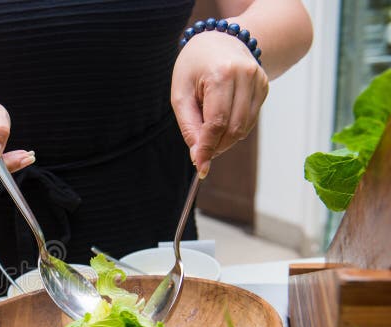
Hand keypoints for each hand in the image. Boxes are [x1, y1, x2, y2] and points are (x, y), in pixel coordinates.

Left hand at [171, 31, 268, 176]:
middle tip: (201, 153)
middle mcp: (246, 76)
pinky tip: (222, 120)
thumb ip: (188, 126)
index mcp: (222, 75)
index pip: (217, 122)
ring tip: (208, 134)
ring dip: (225, 140)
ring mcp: (259, 81)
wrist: (220, 39)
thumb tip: (198, 156)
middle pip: (234, 128)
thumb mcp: (181, 93)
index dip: (208, 148)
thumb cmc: (194, 67)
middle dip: (216, 146)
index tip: (200, 168)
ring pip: (244, 128)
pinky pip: (250, 120)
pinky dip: (235, 129)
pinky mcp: (265, 87)